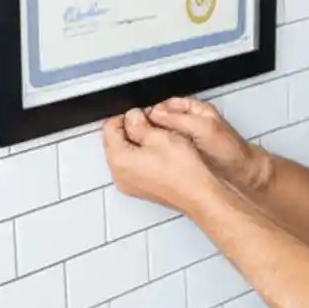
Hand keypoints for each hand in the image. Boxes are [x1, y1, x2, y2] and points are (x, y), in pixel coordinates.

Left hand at [103, 108, 220, 213]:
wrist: (199, 194)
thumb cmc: (183, 170)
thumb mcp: (159, 136)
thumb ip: (139, 123)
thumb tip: (132, 117)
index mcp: (119, 159)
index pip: (109, 128)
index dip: (126, 116)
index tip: (141, 113)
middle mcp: (120, 175)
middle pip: (116, 142)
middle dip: (131, 129)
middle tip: (153, 125)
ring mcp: (130, 184)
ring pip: (126, 155)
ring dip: (139, 143)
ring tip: (161, 139)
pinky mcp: (142, 189)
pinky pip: (136, 167)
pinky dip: (145, 157)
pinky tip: (163, 154)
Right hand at [146, 97, 260, 188]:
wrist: (242, 174)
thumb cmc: (230, 151)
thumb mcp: (205, 130)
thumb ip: (181, 120)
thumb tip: (157, 113)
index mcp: (195, 110)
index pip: (165, 104)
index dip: (151, 111)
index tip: (136, 121)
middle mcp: (190, 122)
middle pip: (161, 119)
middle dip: (148, 126)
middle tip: (135, 135)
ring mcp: (186, 138)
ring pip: (162, 134)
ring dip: (152, 139)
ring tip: (142, 145)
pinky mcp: (185, 153)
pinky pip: (166, 148)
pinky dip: (159, 151)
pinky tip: (153, 157)